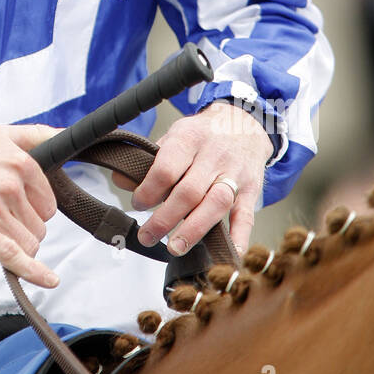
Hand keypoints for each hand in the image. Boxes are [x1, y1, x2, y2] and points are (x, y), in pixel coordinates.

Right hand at [0, 125, 59, 287]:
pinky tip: (48, 280)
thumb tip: (64, 136)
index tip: (15, 208)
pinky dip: (33, 271)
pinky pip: (12, 255)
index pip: (49, 205)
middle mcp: (9, 183)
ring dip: (14, 245)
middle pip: (39, 227)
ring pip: (28, 244)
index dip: (34, 212)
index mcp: (20, 162)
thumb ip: (37, 134)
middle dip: (22, 228)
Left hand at [130, 103, 273, 257]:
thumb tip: (122, 181)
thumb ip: (150, 160)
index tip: (138, 204)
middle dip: (165, 219)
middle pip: (189, 192)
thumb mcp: (174, 136)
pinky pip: (247, 215)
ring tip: (175, 248)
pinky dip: (239, 236)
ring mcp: (235, 174)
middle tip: (147, 236)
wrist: (245, 121)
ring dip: (194, 230)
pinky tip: (229, 252)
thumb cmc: (203, 134)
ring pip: (216, 204)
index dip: (148, 191)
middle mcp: (213, 156)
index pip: (166, 169)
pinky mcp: (251, 190)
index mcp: (189, 139)